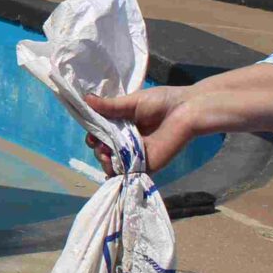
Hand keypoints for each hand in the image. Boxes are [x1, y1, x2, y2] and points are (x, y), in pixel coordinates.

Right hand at [83, 85, 212, 173]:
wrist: (186, 110)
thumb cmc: (161, 102)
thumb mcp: (131, 102)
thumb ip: (109, 106)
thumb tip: (86, 99)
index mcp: (124, 125)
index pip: (102, 134)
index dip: (94, 136)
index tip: (92, 135)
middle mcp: (128, 141)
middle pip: (105, 150)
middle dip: (98, 149)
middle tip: (100, 145)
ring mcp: (136, 154)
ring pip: (114, 164)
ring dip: (105, 161)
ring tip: (105, 155)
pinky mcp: (146, 165)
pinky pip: (128, 173)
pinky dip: (116, 173)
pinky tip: (112, 166)